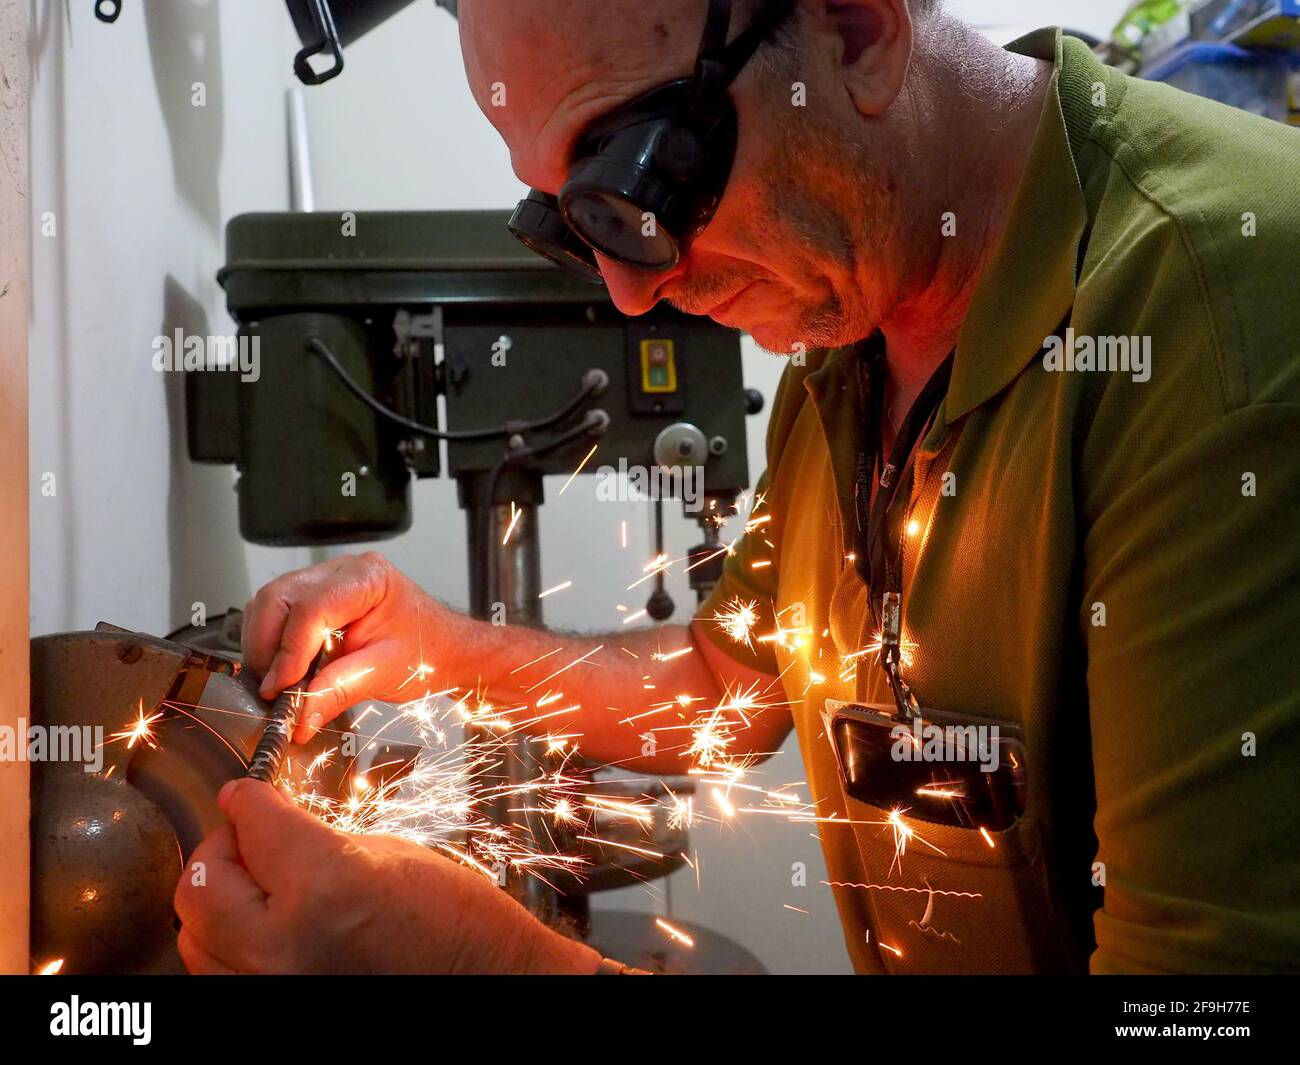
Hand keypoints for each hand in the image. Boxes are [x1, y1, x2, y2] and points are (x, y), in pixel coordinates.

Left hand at [173, 779, 601, 974]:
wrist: (488, 982)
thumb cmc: (458, 924)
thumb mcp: (388, 854)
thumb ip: (312, 842)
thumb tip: (265, 830)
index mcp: (324, 885)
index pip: (251, 820)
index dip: (249, 798)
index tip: (248, 794)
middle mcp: (283, 946)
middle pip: (200, 881)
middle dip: (223, 847)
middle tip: (251, 837)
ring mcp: (272, 990)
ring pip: (195, 936)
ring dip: (219, 900)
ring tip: (259, 886)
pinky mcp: (271, 1011)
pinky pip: (219, 972)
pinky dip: (230, 945)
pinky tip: (266, 927)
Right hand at [242, 552, 445, 741]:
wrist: (443, 648)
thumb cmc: (425, 652)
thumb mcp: (385, 674)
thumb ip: (339, 691)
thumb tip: (298, 717)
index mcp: (367, 578)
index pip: (311, 610)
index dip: (289, 652)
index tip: (281, 690)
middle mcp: (341, 570)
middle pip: (278, 599)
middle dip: (266, 648)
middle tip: (273, 691)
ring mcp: (324, 580)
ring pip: (268, 604)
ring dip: (263, 646)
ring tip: (280, 684)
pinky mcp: (314, 597)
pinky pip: (275, 614)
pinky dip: (270, 644)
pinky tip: (284, 671)